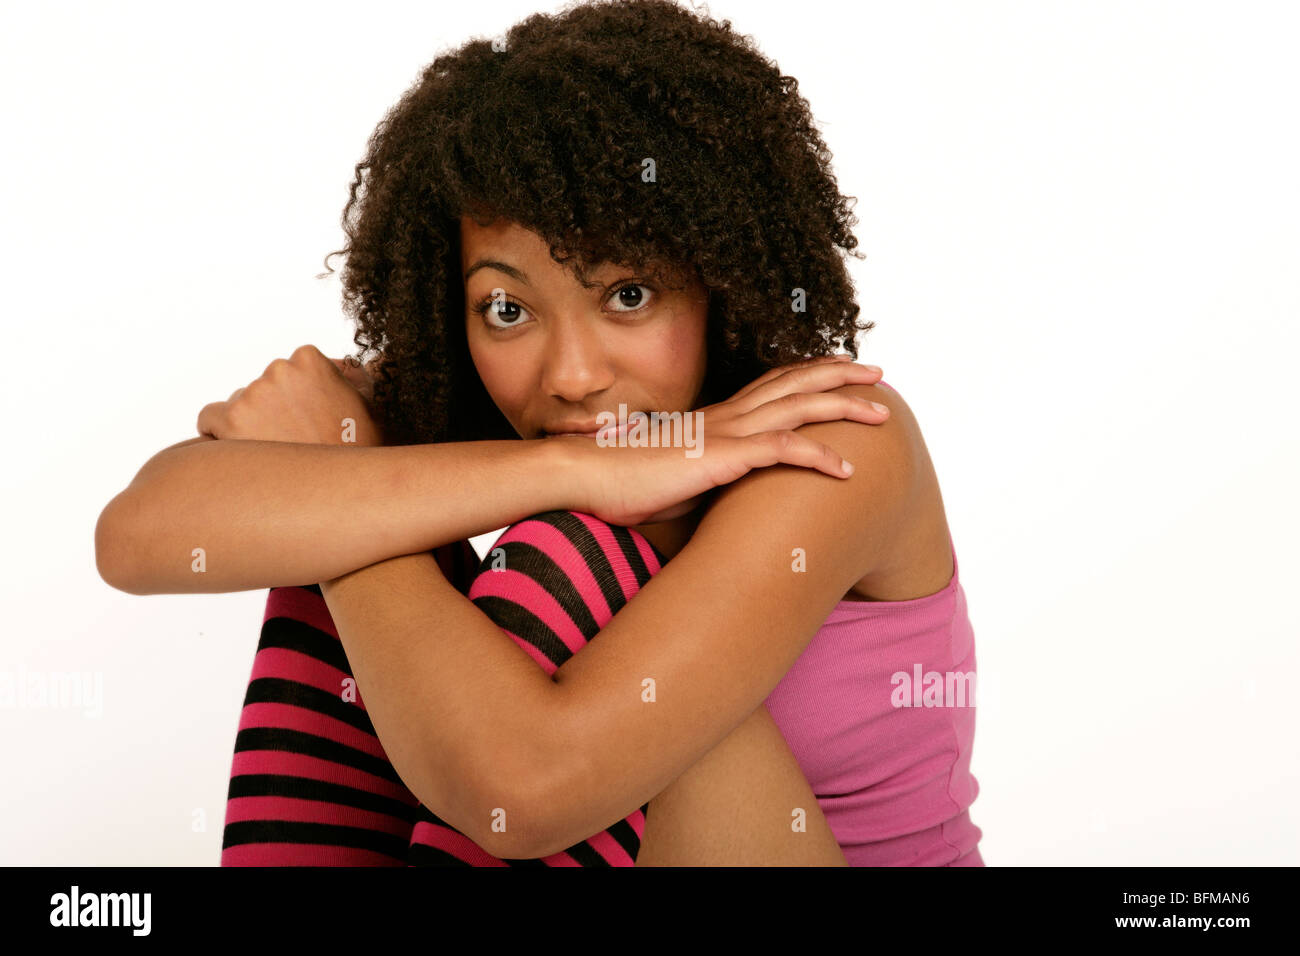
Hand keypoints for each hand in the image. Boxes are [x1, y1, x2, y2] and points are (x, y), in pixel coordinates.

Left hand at [196, 344, 385, 445]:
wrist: (344, 491)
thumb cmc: (359, 452)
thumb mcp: (368, 406)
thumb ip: (349, 379)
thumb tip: (339, 365)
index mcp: (310, 361)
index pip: (289, 370)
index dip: (297, 398)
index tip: (307, 420)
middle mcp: (279, 370)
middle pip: (262, 386)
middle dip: (273, 411)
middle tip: (292, 441)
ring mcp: (254, 394)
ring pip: (238, 405)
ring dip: (251, 425)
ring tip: (276, 454)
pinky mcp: (232, 419)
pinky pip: (209, 419)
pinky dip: (219, 434)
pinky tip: (241, 452)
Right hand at [567, 354, 889, 525]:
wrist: (583, 475)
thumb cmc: (618, 482)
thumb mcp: (671, 478)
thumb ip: (701, 478)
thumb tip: (714, 492)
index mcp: (713, 418)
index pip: (771, 385)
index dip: (808, 374)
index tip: (838, 371)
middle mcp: (724, 416)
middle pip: (794, 384)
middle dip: (840, 377)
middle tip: (877, 374)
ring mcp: (724, 432)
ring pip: (798, 408)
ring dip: (844, 408)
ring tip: (881, 413)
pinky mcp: (720, 456)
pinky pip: (782, 450)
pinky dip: (818, 456)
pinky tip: (846, 469)